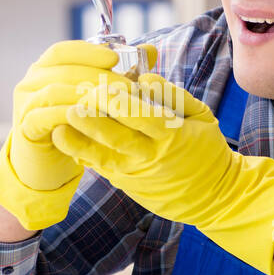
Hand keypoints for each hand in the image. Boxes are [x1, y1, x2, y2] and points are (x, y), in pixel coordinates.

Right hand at [0, 40, 155, 230]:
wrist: (46, 163)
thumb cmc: (73, 125)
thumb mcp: (95, 96)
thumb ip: (119, 72)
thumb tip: (150, 50)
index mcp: (45, 68)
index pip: (63, 51)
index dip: (89, 52)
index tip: (116, 58)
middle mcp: (31, 82)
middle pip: (63, 70)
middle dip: (97, 76)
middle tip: (128, 86)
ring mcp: (26, 103)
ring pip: (55, 91)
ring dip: (86, 96)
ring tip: (115, 103)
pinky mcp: (26, 126)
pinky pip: (46, 116)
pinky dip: (70, 115)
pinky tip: (93, 119)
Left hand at [51, 72, 273, 274]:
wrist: (212, 196)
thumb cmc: (207, 150)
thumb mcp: (202, 117)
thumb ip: (174, 96)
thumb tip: (145, 78)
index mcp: (172, 136)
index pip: (140, 115)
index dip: (118, 100)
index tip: (101, 84)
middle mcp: (151, 156)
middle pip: (115, 135)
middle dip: (91, 116)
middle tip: (74, 97)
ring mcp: (135, 172)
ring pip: (102, 154)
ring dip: (79, 136)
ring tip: (61, 119)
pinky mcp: (125, 183)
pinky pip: (100, 166)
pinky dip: (81, 152)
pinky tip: (65, 138)